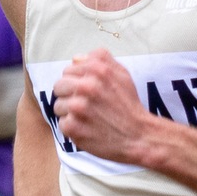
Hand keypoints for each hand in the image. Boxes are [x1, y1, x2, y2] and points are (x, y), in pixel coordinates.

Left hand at [52, 48, 159, 162]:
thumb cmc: (128, 106)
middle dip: (69, 95)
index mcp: (97, 70)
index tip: (88, 91)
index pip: (68, 71)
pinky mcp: (73, 126)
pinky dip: (73, 128)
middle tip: (86, 105)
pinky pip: (61, 123)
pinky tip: (87, 128)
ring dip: (70, 113)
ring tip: (88, 117)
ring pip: (58, 105)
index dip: (77, 81)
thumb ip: (100, 60)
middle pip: (59, 86)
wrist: (138, 136)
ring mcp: (78, 107)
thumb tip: (76, 59)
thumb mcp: (122, 75)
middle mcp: (86, 86)